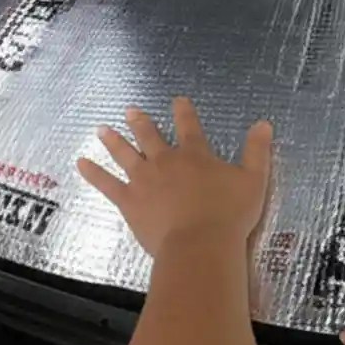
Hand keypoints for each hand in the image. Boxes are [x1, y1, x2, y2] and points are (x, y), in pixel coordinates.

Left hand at [77, 97, 272, 256]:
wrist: (200, 244)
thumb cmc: (229, 214)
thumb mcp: (254, 180)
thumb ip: (257, 151)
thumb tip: (264, 124)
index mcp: (195, 155)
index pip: (189, 126)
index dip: (184, 112)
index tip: (177, 100)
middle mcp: (166, 161)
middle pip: (150, 136)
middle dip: (141, 122)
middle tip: (130, 111)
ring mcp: (144, 180)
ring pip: (125, 155)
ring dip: (113, 141)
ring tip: (101, 129)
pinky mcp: (129, 201)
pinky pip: (107, 184)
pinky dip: (93, 173)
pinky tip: (80, 163)